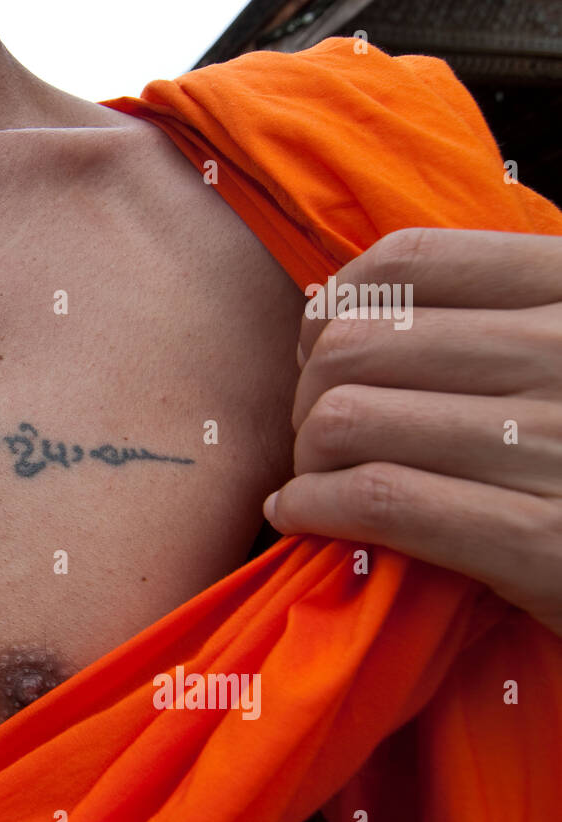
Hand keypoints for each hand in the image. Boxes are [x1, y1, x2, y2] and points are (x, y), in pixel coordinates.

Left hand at [263, 227, 561, 637]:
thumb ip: (496, 316)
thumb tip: (343, 301)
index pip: (405, 260)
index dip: (332, 309)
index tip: (321, 356)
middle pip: (354, 344)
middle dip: (307, 396)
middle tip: (317, 438)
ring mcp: (559, 442)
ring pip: (347, 418)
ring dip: (306, 458)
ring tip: (317, 481)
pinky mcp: (542, 539)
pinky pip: (374, 497)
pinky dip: (313, 507)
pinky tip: (306, 517)